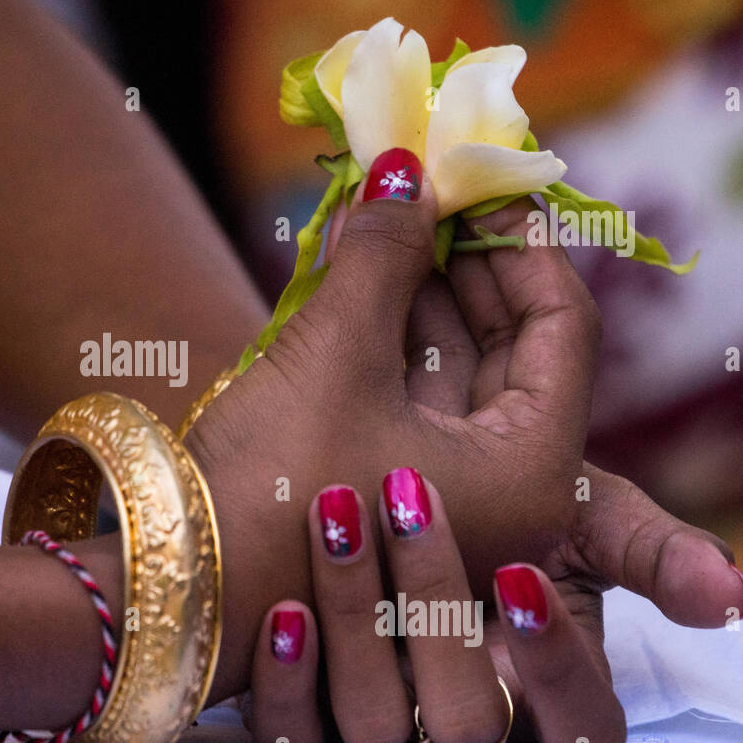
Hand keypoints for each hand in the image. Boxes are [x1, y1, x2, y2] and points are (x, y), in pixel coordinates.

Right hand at [186, 151, 742, 700]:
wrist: (181, 582)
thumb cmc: (276, 481)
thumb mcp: (337, 353)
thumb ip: (384, 250)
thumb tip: (406, 161)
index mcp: (532, 475)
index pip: (561, 328)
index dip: (521, 242)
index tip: (479, 179)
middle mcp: (507, 495)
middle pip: (508, 347)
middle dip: (461, 261)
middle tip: (424, 187)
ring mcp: (449, 498)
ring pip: (452, 369)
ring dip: (416, 289)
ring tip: (380, 211)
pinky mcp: (391, 493)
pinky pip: (409, 395)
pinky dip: (386, 334)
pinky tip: (357, 268)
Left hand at [247, 477, 624, 742]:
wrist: (385, 476)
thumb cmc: (497, 501)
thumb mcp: (576, 512)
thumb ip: (647, 549)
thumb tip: (732, 593)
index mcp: (542, 682)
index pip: (579, 728)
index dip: (554, 666)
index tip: (516, 573)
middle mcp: (462, 713)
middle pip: (467, 720)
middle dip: (437, 613)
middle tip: (404, 502)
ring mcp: (383, 719)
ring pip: (374, 724)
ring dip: (357, 623)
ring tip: (333, 519)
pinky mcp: (309, 715)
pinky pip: (297, 733)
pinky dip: (289, 681)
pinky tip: (286, 610)